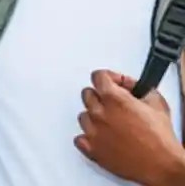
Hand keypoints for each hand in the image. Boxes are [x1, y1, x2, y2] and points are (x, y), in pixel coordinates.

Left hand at [76, 69, 184, 185]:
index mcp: (114, 99)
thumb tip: (127, 84)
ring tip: (112, 124)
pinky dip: (89, 137)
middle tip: (114, 104)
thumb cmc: (160, 139)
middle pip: (87, 94)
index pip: (98, 76)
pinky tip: (102, 138)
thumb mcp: (156, 102)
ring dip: (95, 117)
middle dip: (101, 96)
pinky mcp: (91, 148)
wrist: (162, 165)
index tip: (113, 83)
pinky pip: (80, 138)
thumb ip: (137, 87)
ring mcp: (93, 131)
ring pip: (84, 116)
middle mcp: (99, 113)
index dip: (108, 78)